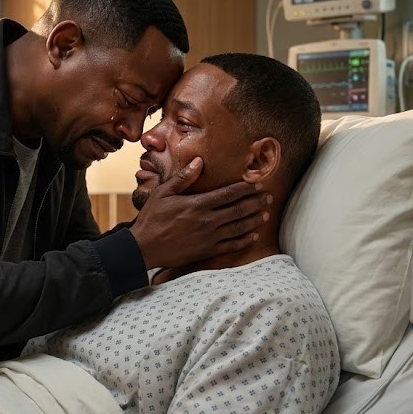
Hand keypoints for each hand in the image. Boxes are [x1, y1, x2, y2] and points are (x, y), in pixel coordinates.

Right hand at [129, 157, 270, 269]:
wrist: (143, 248)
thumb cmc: (151, 219)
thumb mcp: (163, 193)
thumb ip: (183, 178)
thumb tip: (199, 162)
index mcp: (197, 204)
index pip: (228, 194)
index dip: (244, 189)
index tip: (255, 184)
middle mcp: (207, 221)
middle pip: (238, 210)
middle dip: (255, 202)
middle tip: (268, 197)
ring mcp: (209, 237)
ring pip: (238, 227)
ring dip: (254, 220)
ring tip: (266, 214)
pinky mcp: (207, 251)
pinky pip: (231, 246)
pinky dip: (244, 240)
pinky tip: (253, 235)